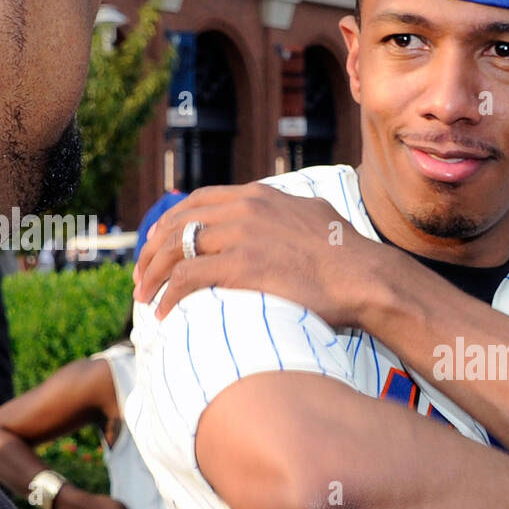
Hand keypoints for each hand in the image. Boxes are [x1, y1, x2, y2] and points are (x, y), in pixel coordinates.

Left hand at [133, 182, 382, 326]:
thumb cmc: (349, 256)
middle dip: (153, 250)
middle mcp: (244, 209)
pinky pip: (187, 279)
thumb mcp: (315, 215)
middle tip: (142, 275)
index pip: (199, 201)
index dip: (171, 221)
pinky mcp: (240, 267)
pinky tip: (164, 312)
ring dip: (154, 275)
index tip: (159, 241)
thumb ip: (290, 212)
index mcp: (259, 195)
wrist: (366, 277)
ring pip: (176, 250)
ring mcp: (240, 236)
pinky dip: (169, 296)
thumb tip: (290, 211)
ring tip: (145, 297)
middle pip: (179, 224)